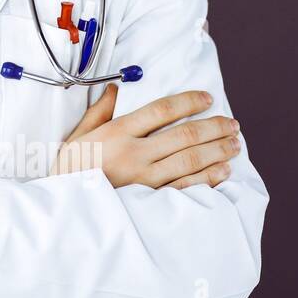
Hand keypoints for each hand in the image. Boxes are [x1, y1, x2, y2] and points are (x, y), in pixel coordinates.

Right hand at [49, 84, 241, 188]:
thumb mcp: (78, 135)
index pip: (161, 110)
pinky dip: (209, 178)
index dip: (188, 101)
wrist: (64, 208)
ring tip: (234, 143)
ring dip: (217, 150)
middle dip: (214, 127)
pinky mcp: (150, 199)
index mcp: (117, 133)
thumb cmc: (69, 169)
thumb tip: (114, 88)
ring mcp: (144, 179)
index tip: (207, 98)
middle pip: (184, 135)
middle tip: (232, 123)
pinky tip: (223, 170)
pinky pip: (186, 187)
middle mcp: (134, 154)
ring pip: (191, 160)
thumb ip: (100, 111)